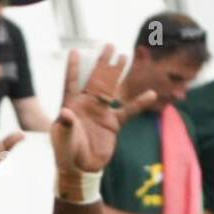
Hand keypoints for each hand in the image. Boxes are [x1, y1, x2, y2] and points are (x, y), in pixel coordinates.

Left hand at [51, 46, 156, 176]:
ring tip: (124, 56)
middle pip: (95, 79)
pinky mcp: (112, 124)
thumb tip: (65, 113)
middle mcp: (86, 105)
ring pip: (111, 88)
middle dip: (102, 62)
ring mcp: (100, 112)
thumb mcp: (63, 139)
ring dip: (117, 73)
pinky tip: (151, 94)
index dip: (73, 68)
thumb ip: (65, 125)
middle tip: (109, 45)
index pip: (72, 82)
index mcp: (71, 105)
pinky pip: (128, 111)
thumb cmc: (66, 153)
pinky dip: (139, 103)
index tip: (75, 51)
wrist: (80, 169)